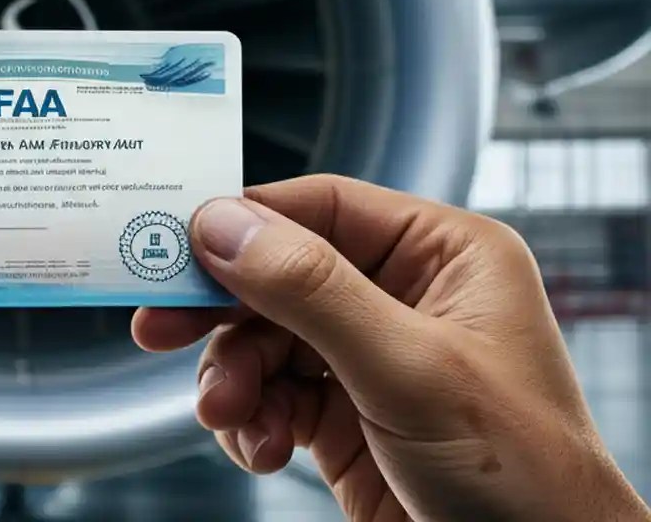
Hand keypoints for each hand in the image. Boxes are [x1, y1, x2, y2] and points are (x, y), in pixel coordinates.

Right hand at [133, 175, 649, 521]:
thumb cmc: (525, 476)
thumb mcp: (410, 369)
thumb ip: (312, 291)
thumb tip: (226, 226)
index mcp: (444, 256)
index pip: (322, 209)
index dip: (244, 224)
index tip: (176, 247)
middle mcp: (405, 298)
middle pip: (279, 275)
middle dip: (222, 313)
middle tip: (159, 328)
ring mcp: (372, 358)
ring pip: (264, 339)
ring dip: (233, 377)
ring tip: (226, 413)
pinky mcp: (345, 416)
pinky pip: (269, 395)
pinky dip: (249, 419)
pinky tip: (256, 445)